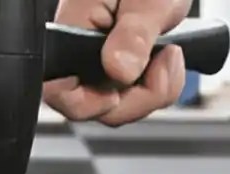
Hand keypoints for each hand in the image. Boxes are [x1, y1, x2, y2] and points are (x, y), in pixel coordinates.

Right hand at [44, 0, 190, 124]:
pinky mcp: (119, 66)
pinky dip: (157, 86)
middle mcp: (78, 51)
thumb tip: (118, 70)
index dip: (91, 101)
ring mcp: (99, 62)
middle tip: (165, 63)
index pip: (58, 89)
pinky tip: (168, 59)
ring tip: (171, 55)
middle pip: (92, 107)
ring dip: (152, 91)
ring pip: (117, 105)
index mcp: (71, 29)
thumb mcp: (149, 0)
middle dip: (137, 97)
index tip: (126, 83)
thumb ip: (133, 34)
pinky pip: (132, 96)